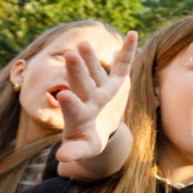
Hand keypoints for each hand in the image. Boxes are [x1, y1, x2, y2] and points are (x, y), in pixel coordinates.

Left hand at [54, 32, 137, 163]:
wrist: (100, 126)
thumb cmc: (89, 140)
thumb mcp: (85, 147)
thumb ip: (75, 151)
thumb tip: (61, 159)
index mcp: (79, 115)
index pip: (74, 109)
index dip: (70, 103)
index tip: (64, 95)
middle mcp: (88, 98)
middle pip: (82, 84)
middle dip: (77, 70)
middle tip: (69, 54)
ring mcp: (102, 88)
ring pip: (96, 71)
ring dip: (91, 57)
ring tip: (84, 43)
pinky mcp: (117, 82)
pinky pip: (123, 65)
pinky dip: (128, 51)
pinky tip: (132, 34)